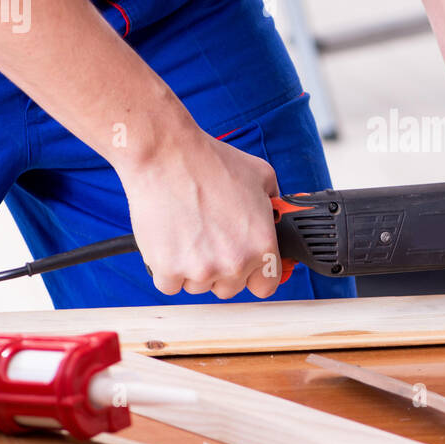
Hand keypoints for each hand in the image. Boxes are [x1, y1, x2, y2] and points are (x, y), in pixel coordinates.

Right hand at [117, 129, 282, 298]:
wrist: (167, 155)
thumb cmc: (209, 162)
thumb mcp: (261, 176)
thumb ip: (275, 204)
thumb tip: (277, 215)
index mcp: (262, 245)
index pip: (266, 285)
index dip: (255, 275)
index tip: (245, 266)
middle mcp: (234, 263)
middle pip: (229, 287)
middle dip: (221, 268)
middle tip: (210, 239)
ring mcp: (200, 270)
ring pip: (198, 286)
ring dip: (193, 268)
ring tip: (188, 232)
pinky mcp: (168, 269)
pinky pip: (170, 284)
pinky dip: (167, 268)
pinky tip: (169, 241)